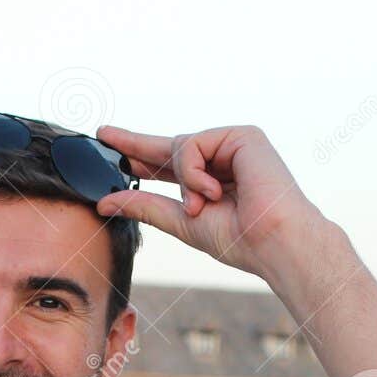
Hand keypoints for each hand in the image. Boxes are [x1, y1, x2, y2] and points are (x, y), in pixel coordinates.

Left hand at [93, 124, 325, 280]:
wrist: (274, 243)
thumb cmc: (240, 240)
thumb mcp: (182, 222)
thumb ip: (146, 206)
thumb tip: (105, 202)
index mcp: (213, 182)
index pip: (169, 165)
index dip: (139, 156)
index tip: (110, 146)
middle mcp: (224, 159)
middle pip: (170, 146)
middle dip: (136, 144)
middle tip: (102, 133)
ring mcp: (234, 145)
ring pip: (179, 148)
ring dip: (181, 180)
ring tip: (201, 205)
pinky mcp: (243, 135)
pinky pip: (193, 144)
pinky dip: (193, 171)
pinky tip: (213, 192)